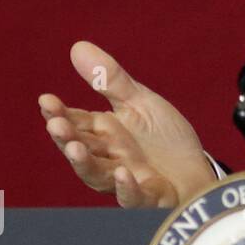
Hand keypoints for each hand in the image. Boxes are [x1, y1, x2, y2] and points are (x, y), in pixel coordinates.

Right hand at [39, 41, 216, 208]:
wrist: (197, 173)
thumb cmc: (164, 141)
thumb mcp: (140, 104)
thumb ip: (110, 80)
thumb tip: (77, 46)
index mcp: (105, 133)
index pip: (77, 122)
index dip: (61, 114)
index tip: (46, 101)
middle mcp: (110, 158)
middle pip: (82, 149)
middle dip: (67, 138)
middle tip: (56, 125)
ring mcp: (127, 180)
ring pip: (98, 175)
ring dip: (85, 163)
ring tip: (76, 147)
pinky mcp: (149, 198)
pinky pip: (134, 197)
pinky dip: (127, 188)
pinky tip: (124, 174)